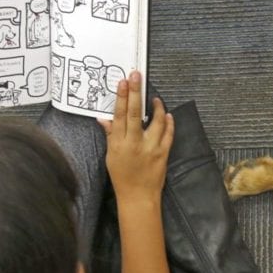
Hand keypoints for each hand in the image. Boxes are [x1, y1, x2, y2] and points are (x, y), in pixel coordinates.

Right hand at [98, 71, 174, 203]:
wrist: (138, 197)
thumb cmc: (122, 177)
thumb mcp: (111, 156)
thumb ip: (110, 135)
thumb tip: (103, 118)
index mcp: (119, 143)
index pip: (119, 116)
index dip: (121, 97)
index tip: (123, 82)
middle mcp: (134, 144)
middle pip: (134, 114)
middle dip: (135, 93)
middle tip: (136, 76)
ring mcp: (151, 148)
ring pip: (155, 122)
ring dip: (157, 108)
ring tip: (156, 99)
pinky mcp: (163, 153)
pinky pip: (168, 134)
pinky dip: (169, 123)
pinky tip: (168, 115)